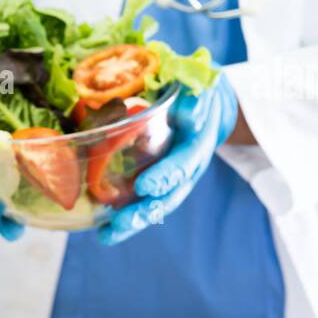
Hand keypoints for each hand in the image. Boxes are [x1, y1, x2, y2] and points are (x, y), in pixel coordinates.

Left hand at [98, 72, 238, 245]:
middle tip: (117, 225)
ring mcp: (178, 176)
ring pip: (158, 205)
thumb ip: (195, 93)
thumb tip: (189, 111)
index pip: (186, 161)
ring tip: (106, 237)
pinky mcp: (164, 180)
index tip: (147, 187)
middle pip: (171, 195)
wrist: (215, 102)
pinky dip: (128, 215)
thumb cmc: (201, 87)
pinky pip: (147, 201)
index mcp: (200, 138)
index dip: (168, 175)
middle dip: (144, 213)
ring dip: (132, 222)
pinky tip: (102, 227)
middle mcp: (190, 163)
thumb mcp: (202, 80)